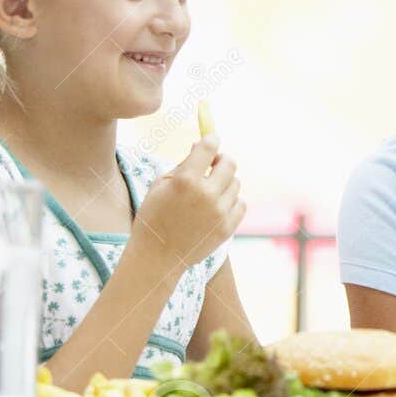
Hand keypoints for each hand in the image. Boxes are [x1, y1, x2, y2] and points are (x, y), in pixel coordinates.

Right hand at [131, 136, 243, 275]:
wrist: (157, 257)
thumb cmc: (154, 217)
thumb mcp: (159, 185)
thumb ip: (183, 164)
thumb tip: (201, 145)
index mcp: (185, 180)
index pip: (209, 147)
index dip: (212, 139)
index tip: (212, 139)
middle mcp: (206, 194)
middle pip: (229, 163)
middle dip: (221, 160)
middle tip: (213, 165)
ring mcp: (219, 212)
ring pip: (235, 184)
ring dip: (224, 183)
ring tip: (208, 193)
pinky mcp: (228, 227)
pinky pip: (241, 203)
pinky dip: (231, 202)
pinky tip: (217, 206)